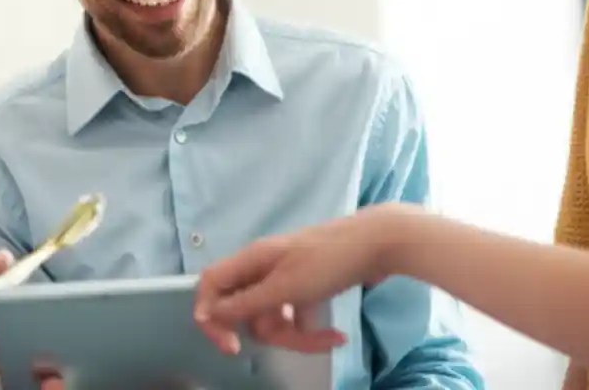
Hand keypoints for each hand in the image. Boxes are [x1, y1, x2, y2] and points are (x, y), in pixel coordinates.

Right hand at [193, 203, 416, 354]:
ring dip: (298, 337)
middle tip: (297, 340)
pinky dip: (311, 331)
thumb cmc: (329, 260)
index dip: (211, 316)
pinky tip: (335, 336)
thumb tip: (209, 313)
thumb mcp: (285, 287)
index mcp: (251, 261)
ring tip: (330, 339)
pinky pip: (296, 318)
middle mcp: (263, 269)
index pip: (210, 286)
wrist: (380, 243)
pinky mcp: (307, 289)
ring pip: (274, 320)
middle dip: (273, 333)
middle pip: (246, 313)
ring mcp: (286, 279)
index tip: (231, 345)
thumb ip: (245, 303)